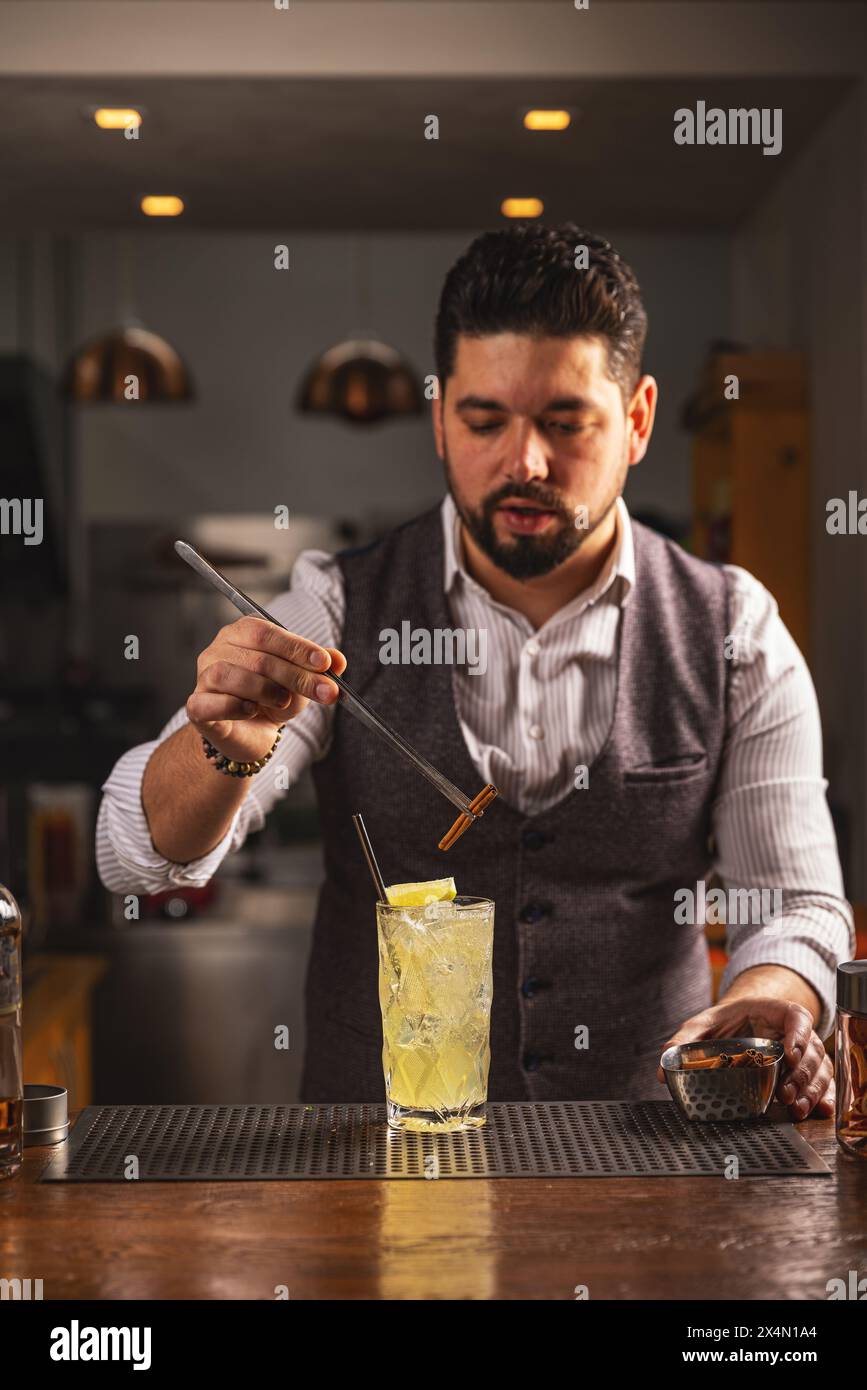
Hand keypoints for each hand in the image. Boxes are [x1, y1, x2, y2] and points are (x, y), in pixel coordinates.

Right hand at [186, 616, 346, 763]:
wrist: (250, 734)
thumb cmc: (273, 699)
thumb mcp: (301, 681)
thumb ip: (319, 668)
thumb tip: (338, 660)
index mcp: (243, 632)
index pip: (268, 632)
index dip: (298, 648)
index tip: (324, 664)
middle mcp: (218, 649)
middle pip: (257, 656)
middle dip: (296, 676)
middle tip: (324, 693)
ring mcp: (203, 677)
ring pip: (230, 675)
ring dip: (265, 690)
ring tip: (282, 701)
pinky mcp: (196, 706)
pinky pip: (210, 703)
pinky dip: (235, 707)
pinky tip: (252, 711)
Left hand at [656, 996, 833, 1120]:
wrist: (740, 1022)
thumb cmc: (725, 1022)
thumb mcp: (703, 1025)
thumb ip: (684, 1041)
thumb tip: (661, 1071)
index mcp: (775, 1012)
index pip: (796, 1017)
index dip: (798, 1033)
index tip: (790, 1051)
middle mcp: (795, 1032)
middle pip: (811, 1049)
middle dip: (802, 1073)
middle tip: (786, 1093)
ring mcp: (804, 1052)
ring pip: (820, 1068)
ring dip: (812, 1089)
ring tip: (796, 1107)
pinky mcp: (806, 1071)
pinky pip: (824, 1082)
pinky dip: (824, 1096)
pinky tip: (820, 1111)